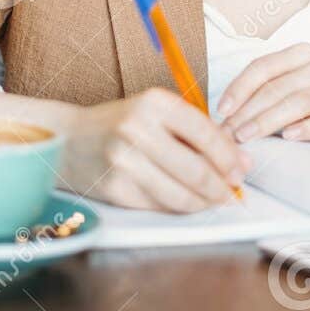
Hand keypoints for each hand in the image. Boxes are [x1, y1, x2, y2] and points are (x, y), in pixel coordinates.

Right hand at [56, 88, 250, 212]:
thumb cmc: (120, 124)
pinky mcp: (116, 189)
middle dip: (221, 186)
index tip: (241, 170)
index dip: (229, 157)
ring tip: (214, 201)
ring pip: (180, 194)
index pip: (205, 133)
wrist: (68, 140)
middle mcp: (137, 129)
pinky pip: (159, 205)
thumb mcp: (155, 113)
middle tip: (232, 192)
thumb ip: (196, 132)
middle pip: (196, 169)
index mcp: (153, 102)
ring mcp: (124, 161)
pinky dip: (180, 207)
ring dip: (204, 202)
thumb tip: (241, 161)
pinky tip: (187, 203)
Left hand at [214, 43, 309, 162]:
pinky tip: (289, 138)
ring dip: (267, 120)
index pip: (263, 66)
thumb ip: (269, 98)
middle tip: (229, 133)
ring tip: (248, 136)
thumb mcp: (295, 98)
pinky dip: (306, 127)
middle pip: (276, 87)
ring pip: (297, 101)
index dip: (239, 88)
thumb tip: (226, 117)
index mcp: (302, 56)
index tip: (221, 111)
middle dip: (247, 111)